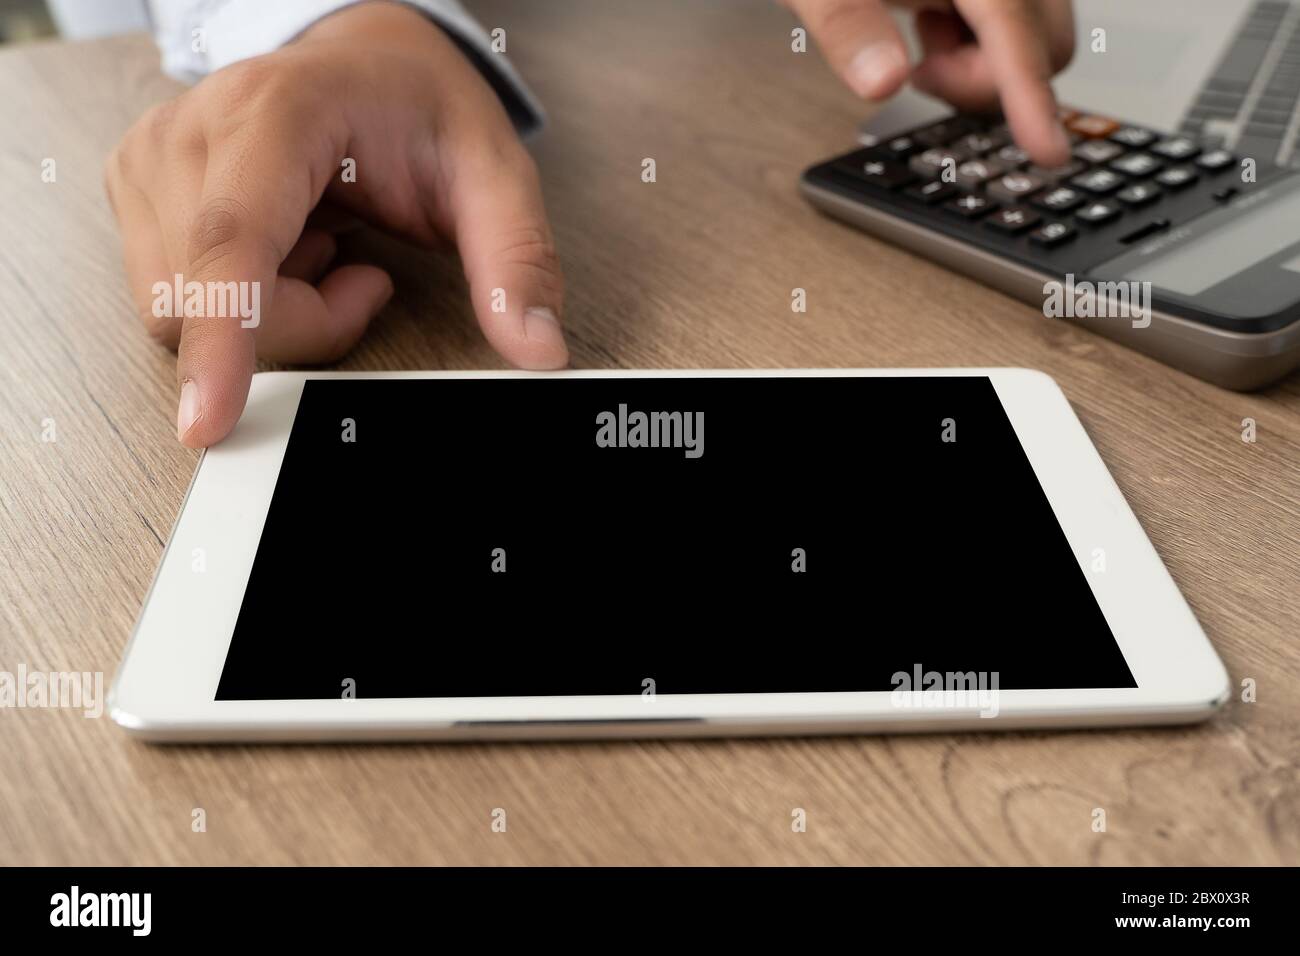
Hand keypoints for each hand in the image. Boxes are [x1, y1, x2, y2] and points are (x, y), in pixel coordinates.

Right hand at [105, 2, 566, 447]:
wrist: (366, 58)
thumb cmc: (417, 105)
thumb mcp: (493, 172)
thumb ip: (516, 260)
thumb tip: (537, 347)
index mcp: (274, 112)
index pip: (232, 241)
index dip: (223, 336)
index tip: (210, 419)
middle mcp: (190, 131)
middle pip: (208, 302)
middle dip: (300, 324)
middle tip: (363, 276)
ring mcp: (153, 162)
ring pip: (184, 313)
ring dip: (274, 315)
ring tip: (328, 252)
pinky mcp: (140, 193)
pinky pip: (177, 300)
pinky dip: (246, 303)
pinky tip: (292, 252)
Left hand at [784, 0, 1075, 165]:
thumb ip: (847, 27)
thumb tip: (883, 81)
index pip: (1015, 30)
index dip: (1031, 98)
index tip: (1048, 153)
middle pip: (1046, 42)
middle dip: (985, 79)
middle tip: (922, 71)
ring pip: (1038, 38)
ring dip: (983, 61)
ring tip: (924, 35)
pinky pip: (1024, 22)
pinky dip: (983, 41)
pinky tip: (938, 21)